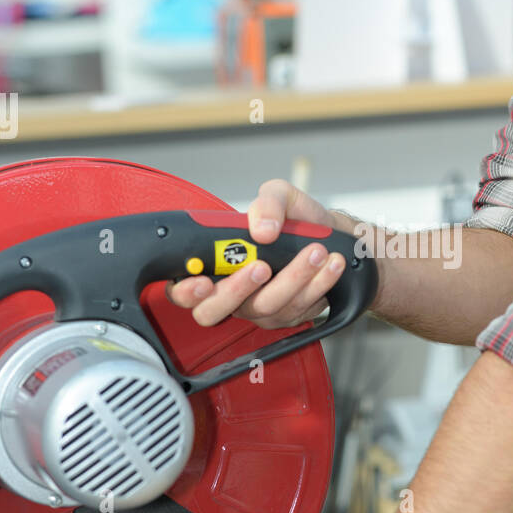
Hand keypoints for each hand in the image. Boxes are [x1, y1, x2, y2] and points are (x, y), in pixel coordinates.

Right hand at [165, 179, 345, 330]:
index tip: (203, 282)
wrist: (331, 236)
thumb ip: (267, 203)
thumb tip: (261, 230)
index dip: (186, 292)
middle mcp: (231, 294)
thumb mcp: (279, 196)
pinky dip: (318, 284)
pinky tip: (331, 265)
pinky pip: (299, 309)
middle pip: (216, 311)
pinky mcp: (289, 316)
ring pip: (267, 307)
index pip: (181, 290)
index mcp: (213, 266)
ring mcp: (260, 309)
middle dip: (239, 289)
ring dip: (293, 279)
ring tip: (317, 252)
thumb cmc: (293, 219)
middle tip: (263, 266)